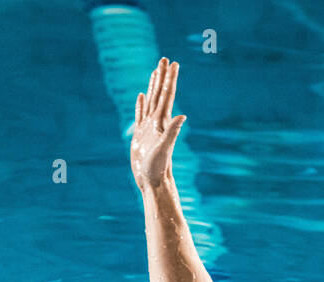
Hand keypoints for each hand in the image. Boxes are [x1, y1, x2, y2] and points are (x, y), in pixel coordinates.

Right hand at [131, 57, 186, 190]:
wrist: (151, 181)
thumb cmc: (158, 168)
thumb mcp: (164, 148)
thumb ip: (172, 132)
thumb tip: (183, 116)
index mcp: (162, 122)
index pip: (167, 95)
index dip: (170, 79)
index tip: (173, 63)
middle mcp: (157, 122)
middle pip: (160, 93)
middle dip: (162, 76)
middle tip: (165, 59)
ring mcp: (148, 127)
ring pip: (151, 101)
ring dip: (153, 86)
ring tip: (155, 71)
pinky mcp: (141, 134)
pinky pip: (141, 113)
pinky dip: (141, 103)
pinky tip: (142, 96)